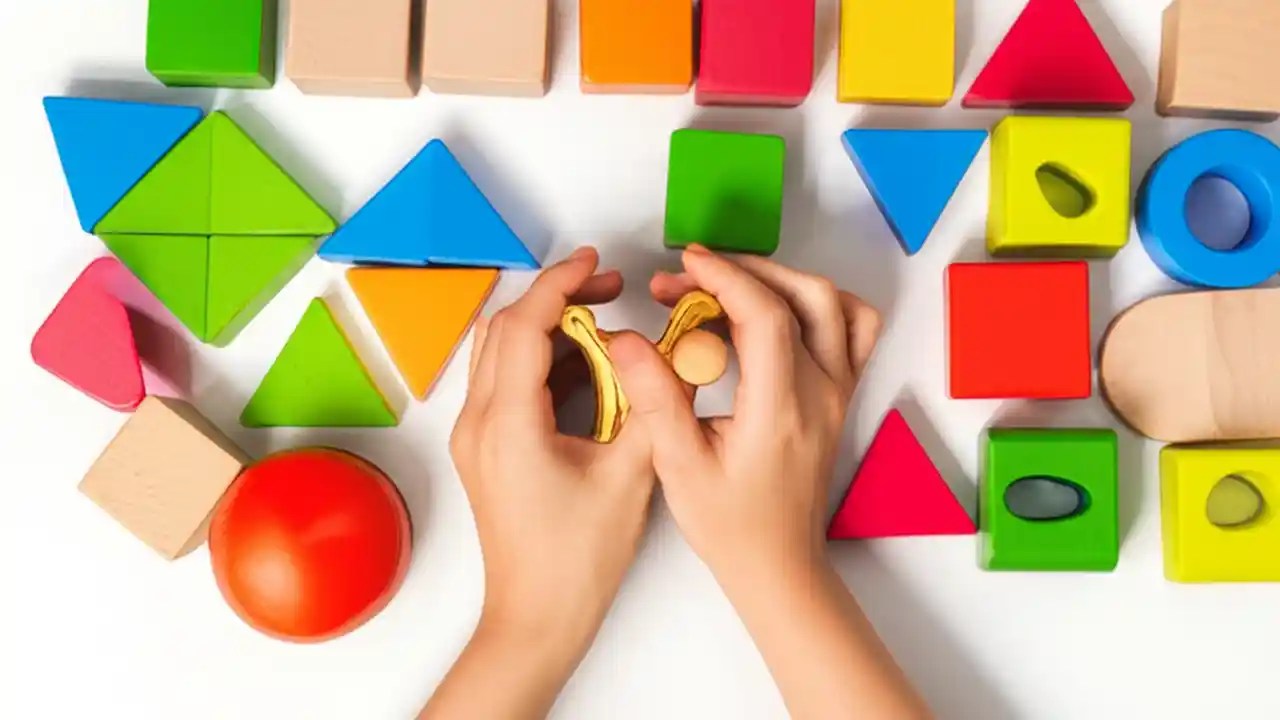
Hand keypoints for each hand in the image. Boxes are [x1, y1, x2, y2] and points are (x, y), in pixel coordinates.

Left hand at [425, 247, 654, 718]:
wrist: (535, 618)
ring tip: (605, 324)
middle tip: (609, 291)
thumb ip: (654, 407)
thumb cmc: (576, 561)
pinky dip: (542, 361)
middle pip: (506, 329)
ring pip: (502, 353)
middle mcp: (478, 422)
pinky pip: (506, 382)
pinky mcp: (486, 450)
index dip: (560, 283)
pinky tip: (589, 368)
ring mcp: (476, 437)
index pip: (524, 325)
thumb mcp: (630, 476)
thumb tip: (678, 356)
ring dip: (548, 328)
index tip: (594, 262)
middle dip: (556, 299)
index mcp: (507, 423)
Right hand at [610, 247, 927, 719]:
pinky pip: (852, 327)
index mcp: (782, 409)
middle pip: (804, 296)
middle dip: (743, 272)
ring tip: (730, 285)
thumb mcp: (678, 466)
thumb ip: (656, 397)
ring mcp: (840, 391)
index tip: (686, 264)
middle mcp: (823, 393)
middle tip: (688, 280)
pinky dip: (819, 302)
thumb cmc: (729, 523)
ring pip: (833, 304)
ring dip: (782, 280)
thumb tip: (626, 339)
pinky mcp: (843, 394)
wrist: (778, 563)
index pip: (766, 316)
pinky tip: (776, 308)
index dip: (726, 277)